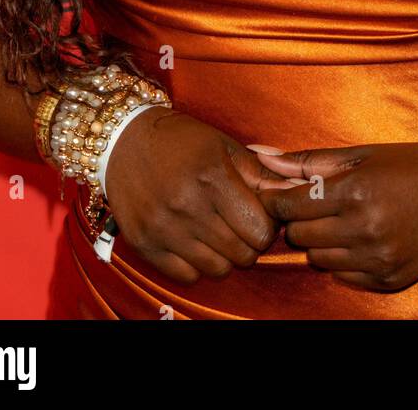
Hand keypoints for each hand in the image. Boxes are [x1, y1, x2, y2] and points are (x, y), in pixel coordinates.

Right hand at [103, 110, 298, 285]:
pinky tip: (193, 240)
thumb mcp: (224, 146)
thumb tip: (293, 193)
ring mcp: (164, 228)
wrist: (123, 140)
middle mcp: (188, 206)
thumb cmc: (181, 140)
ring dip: (224, 256)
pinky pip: (187, 276)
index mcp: (213, 177)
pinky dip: (196, 265)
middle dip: (248, 243)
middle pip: (242, 255)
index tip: (260, 215)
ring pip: (217, 269)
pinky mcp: (145, 244)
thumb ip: (261, 174)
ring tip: (216, 232)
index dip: (267, 226)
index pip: (260, 230)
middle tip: (240, 225)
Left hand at [254, 140, 417, 291]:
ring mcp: (378, 259)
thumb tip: (260, 156)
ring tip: (346, 218)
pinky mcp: (390, 281)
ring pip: (319, 259)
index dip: (279, 197)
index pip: (288, 204)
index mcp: (355, 190)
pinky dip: (347, 259)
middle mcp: (364, 228)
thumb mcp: (363, 154)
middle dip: (300, 219)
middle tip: (320, 203)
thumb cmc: (416, 164)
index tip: (285, 191)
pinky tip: (367, 237)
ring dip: (323, 240)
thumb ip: (308, 161)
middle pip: (298, 235)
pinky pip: (345, 276)